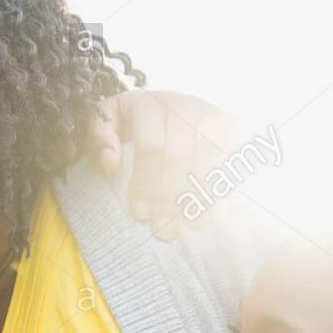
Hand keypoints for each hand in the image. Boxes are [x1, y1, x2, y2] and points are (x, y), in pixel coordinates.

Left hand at [86, 89, 241, 239]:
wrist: (168, 103)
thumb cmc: (133, 121)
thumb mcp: (109, 121)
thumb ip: (101, 138)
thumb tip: (112, 164)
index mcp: (149, 104)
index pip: (150, 145)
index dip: (145, 182)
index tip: (140, 214)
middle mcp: (183, 105)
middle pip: (179, 156)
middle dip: (169, 197)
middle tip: (164, 230)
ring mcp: (211, 114)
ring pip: (208, 158)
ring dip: (201, 194)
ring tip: (194, 224)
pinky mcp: (231, 126)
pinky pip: (230, 158)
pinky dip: (223, 184)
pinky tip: (214, 209)